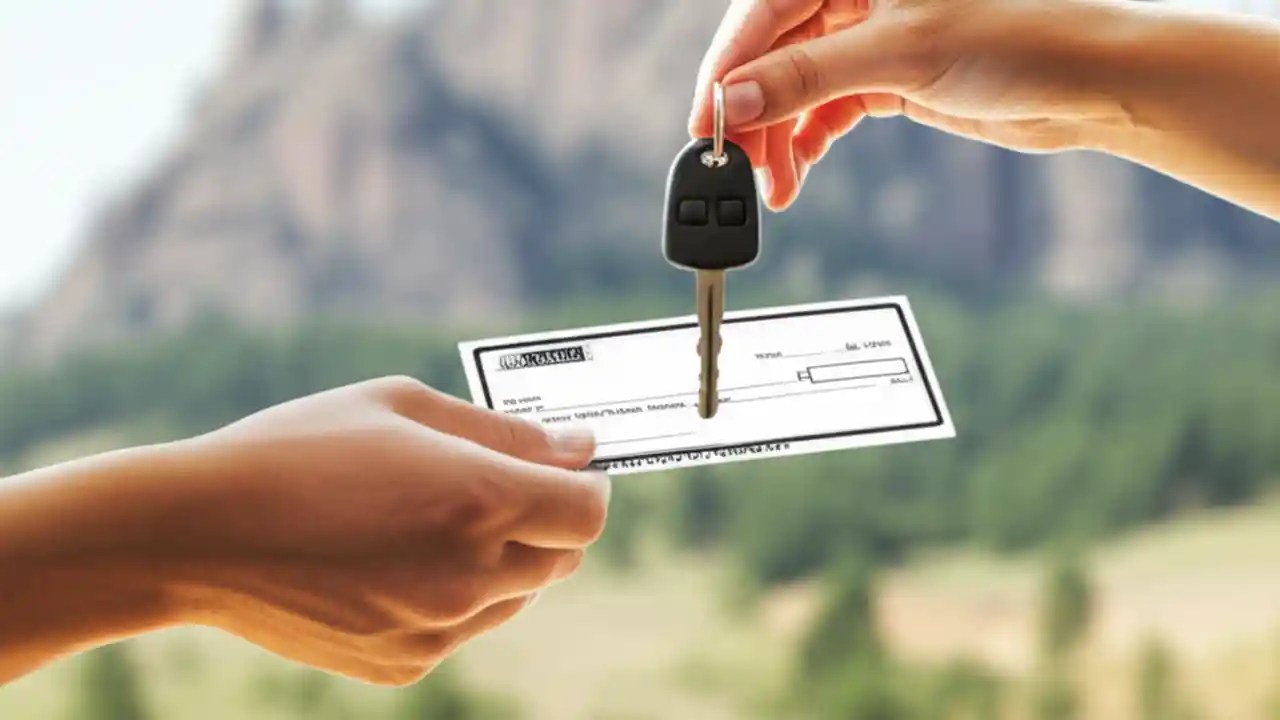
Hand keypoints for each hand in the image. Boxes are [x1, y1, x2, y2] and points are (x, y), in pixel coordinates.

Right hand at [0, 377, 609, 685]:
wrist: (198, 533)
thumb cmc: (300, 448)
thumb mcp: (403, 407)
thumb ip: (505, 431)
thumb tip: (579, 448)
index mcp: (478, 500)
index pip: (588, 512)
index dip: (585, 486)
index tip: (563, 469)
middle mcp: (470, 574)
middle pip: (561, 558)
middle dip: (545, 521)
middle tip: (490, 488)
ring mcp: (438, 627)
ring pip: (516, 597)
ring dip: (502, 561)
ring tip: (426, 522)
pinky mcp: (405, 661)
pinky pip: (462, 627)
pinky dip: (453, 597)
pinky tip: (391, 562)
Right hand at [689, 0, 1134, 209]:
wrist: (1091, 80)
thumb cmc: (1022, 35)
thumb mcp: (901, 53)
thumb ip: (807, 76)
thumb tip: (731, 100)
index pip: (762, 11)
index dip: (727, 70)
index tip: (704, 124)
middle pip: (772, 51)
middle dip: (751, 112)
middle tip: (736, 166)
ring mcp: (869, 32)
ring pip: (795, 84)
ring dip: (777, 136)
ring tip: (775, 183)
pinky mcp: (886, 70)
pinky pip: (824, 104)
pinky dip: (808, 140)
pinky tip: (797, 171)